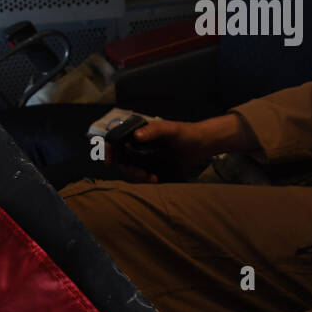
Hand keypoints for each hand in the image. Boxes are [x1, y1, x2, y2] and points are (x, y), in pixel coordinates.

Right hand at [104, 118, 218, 182]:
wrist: (202, 145)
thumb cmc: (187, 133)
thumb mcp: (171, 129)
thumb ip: (155, 131)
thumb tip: (136, 136)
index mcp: (138, 133)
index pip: (116, 141)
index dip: (109, 151)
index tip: (110, 163)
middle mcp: (137, 145)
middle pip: (120, 160)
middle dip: (127, 170)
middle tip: (142, 175)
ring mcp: (144, 158)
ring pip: (129, 171)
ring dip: (136, 177)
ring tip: (152, 178)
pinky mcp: (152, 168)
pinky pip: (140, 177)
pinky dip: (143, 181)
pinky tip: (155, 180)